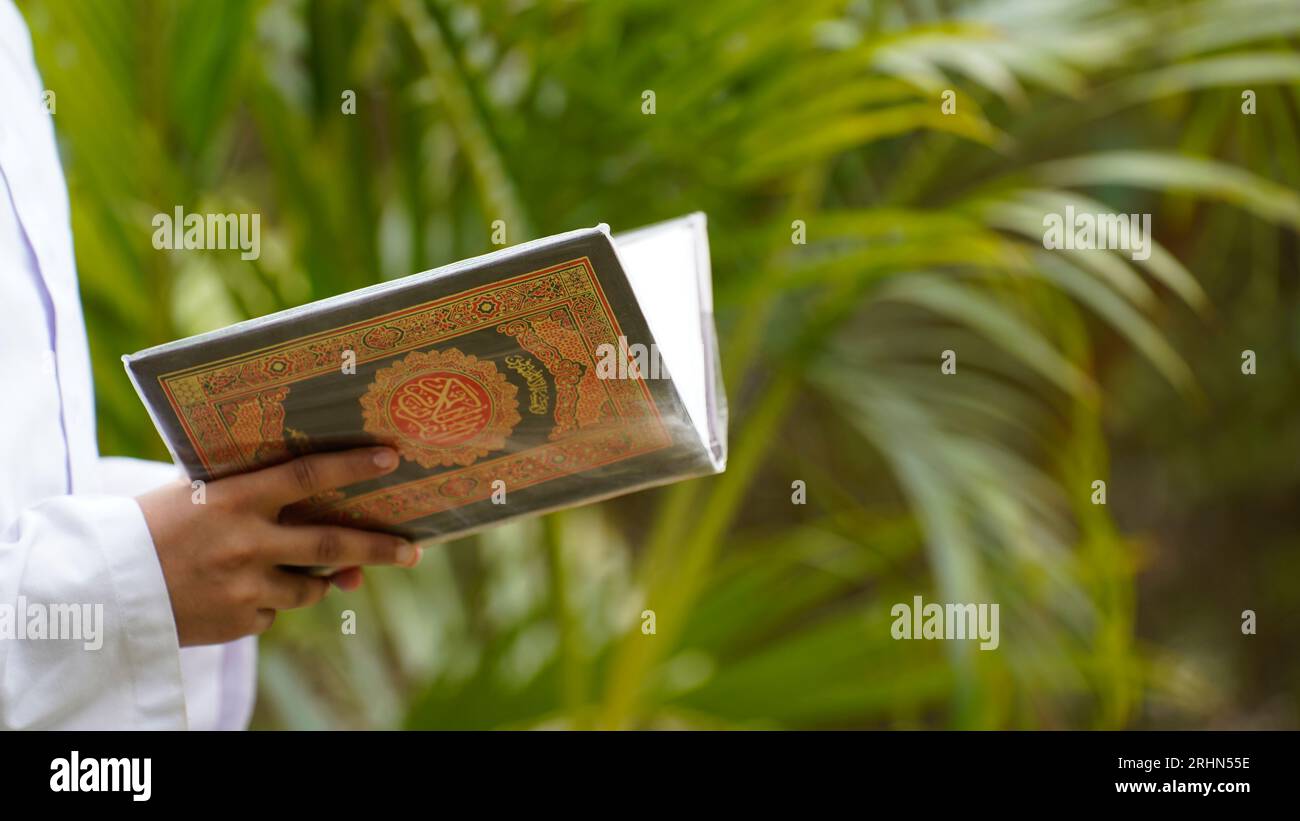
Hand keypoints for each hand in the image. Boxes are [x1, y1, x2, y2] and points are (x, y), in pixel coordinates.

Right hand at [136, 447, 417, 645]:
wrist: (102, 585)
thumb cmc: (156, 525)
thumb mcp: (199, 494)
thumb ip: (256, 498)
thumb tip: (325, 520)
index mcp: (233, 499)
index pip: (306, 477)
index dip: (352, 467)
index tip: (392, 459)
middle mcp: (244, 543)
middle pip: (331, 547)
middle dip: (379, 549)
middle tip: (413, 551)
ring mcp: (242, 588)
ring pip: (309, 589)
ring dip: (318, 581)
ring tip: (311, 574)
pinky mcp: (236, 623)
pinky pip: (273, 612)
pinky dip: (269, 601)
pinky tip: (238, 591)